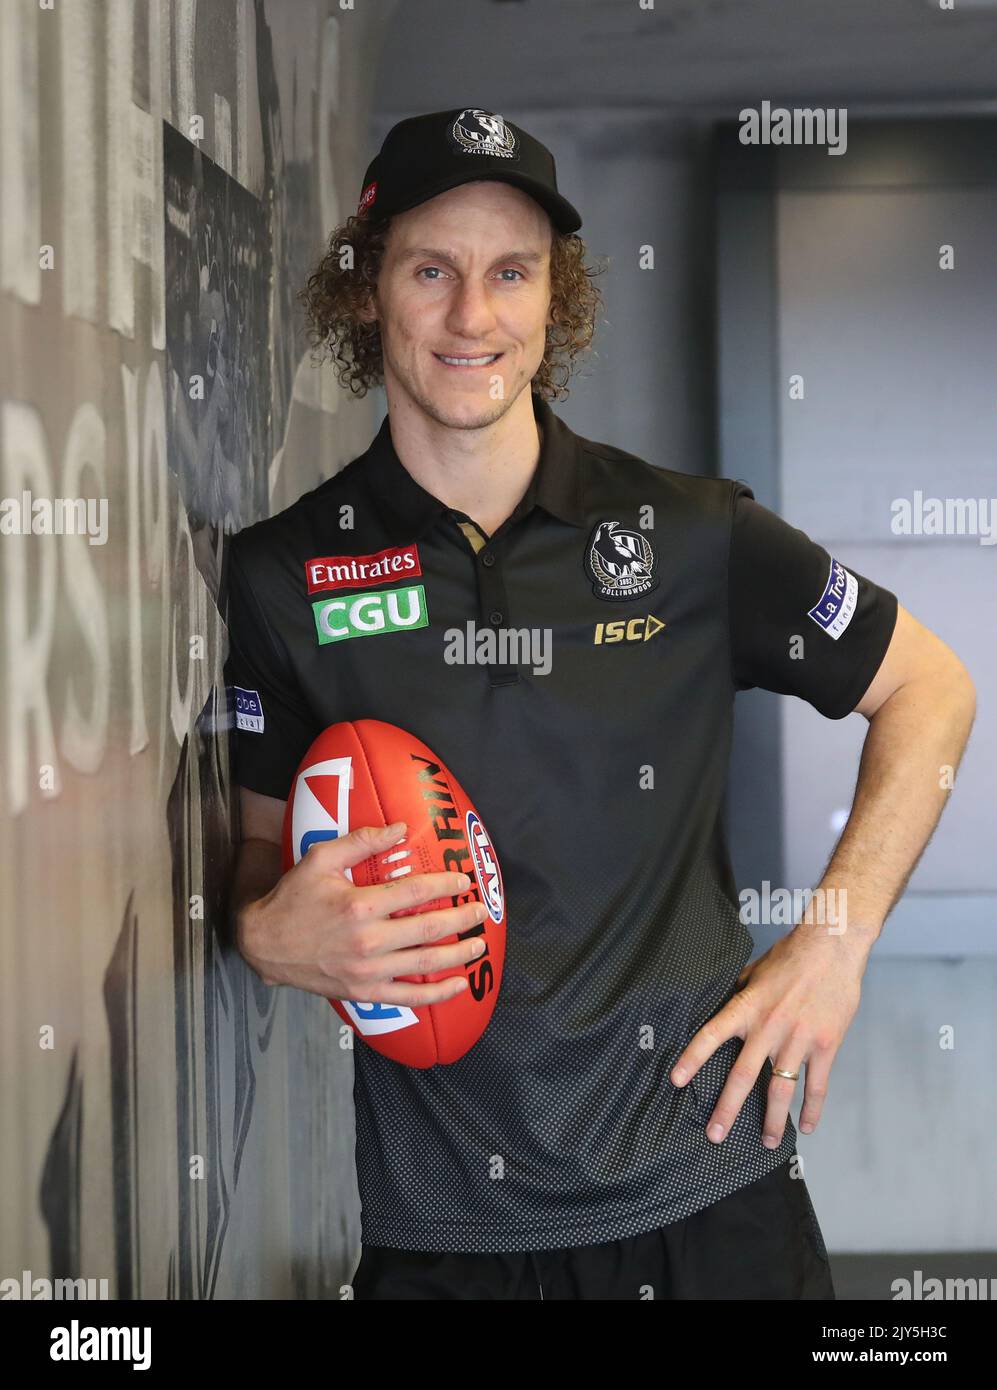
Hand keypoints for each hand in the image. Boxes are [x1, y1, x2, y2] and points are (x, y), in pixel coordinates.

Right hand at [237, 822, 488, 1004]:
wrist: (264, 945)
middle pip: (428, 928)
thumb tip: (400, 828)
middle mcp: (368, 940)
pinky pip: (408, 997)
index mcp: (360, 905)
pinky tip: (458, 984)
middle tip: (479, 910)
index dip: (445, 883)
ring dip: (457, 954)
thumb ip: (361, 841)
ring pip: (425, 963)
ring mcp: (367, 971)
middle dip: (460, 918)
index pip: (416, 892)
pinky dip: (437, 994)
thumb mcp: (320, 859)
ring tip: (477, 944)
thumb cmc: (293, 898)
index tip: (462, 879)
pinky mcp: (363, 992)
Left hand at [669, 922, 875, 1147]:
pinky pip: (817, 1085)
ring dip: (772, 1120)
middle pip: (743, 1076)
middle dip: (727, 1109)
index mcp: (747, 1006)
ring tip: (766, 1142)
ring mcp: (798, 1039)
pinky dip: (812, 1109)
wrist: (832, 946)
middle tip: (715, 1134)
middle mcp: (768, 1027)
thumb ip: (739, 995)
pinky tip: (805, 1126)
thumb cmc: (791, 955)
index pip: (711, 1035)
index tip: (677, 1081)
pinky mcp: (824, 1046)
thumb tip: (721, 1007)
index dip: (692, 1058)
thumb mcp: (754, 971)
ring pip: (781, 1089)